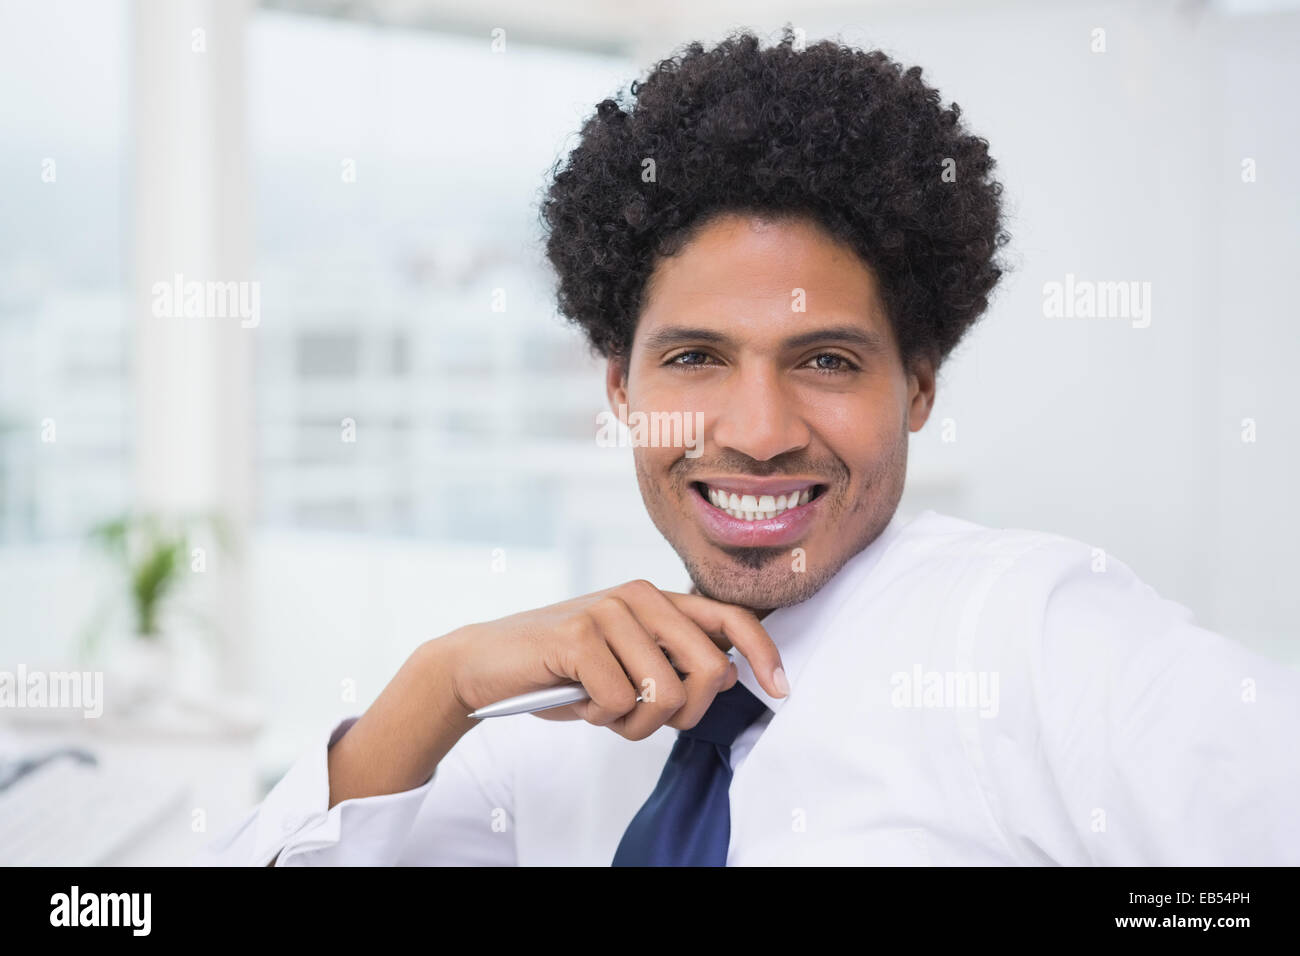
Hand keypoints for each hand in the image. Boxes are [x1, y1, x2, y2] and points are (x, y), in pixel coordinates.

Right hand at [441, 580, 785, 740]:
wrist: (486, 665)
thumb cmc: (563, 671)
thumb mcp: (627, 667)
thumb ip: (674, 665)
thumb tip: (730, 673)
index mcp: (658, 600)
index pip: (732, 619)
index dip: (765, 655)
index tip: (781, 690)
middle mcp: (640, 596)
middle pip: (709, 669)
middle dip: (685, 715)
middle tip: (642, 720)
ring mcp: (609, 610)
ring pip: (664, 695)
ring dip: (634, 724)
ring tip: (602, 709)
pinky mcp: (577, 634)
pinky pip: (619, 701)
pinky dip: (600, 718)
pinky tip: (576, 698)